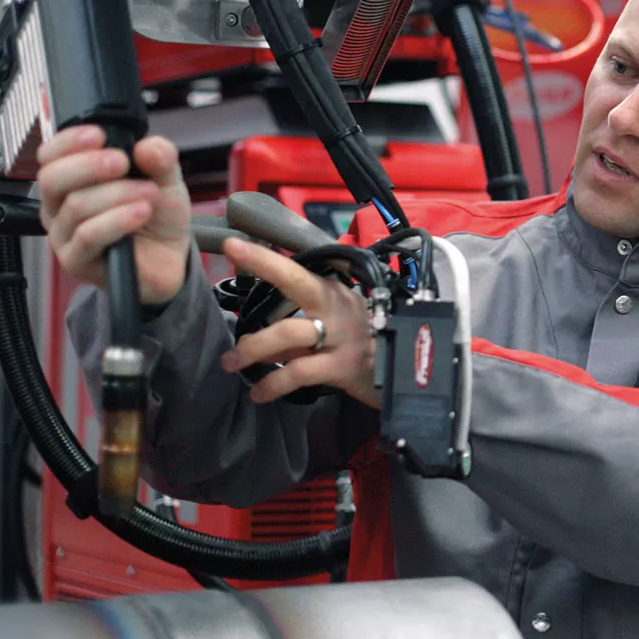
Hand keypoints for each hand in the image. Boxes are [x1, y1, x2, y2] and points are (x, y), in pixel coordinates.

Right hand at [37, 125, 191, 305]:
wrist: (169, 259)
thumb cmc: (156, 217)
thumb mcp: (165, 180)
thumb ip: (160, 159)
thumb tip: (148, 146)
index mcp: (72, 181)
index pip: (50, 155)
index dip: (69, 142)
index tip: (98, 135)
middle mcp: (59, 207)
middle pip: (52, 178)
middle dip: (89, 165)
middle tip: (122, 162)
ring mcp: (65, 236)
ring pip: (76, 206)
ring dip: (117, 194)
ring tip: (150, 193)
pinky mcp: (77, 262)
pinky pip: (88, 236)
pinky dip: (118, 220)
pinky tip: (141, 212)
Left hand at [217, 238, 379, 407]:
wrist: (408, 375)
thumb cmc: (368, 346)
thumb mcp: (339, 327)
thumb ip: (302, 324)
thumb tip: (255, 330)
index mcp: (334, 294)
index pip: (297, 270)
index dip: (265, 258)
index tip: (232, 244)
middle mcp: (338, 307)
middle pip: (298, 283)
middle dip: (265, 266)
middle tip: (230, 253)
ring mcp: (342, 336)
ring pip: (290, 333)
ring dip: (254, 347)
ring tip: (231, 363)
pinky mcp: (344, 366)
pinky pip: (300, 373)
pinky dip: (274, 384)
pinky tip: (259, 394)